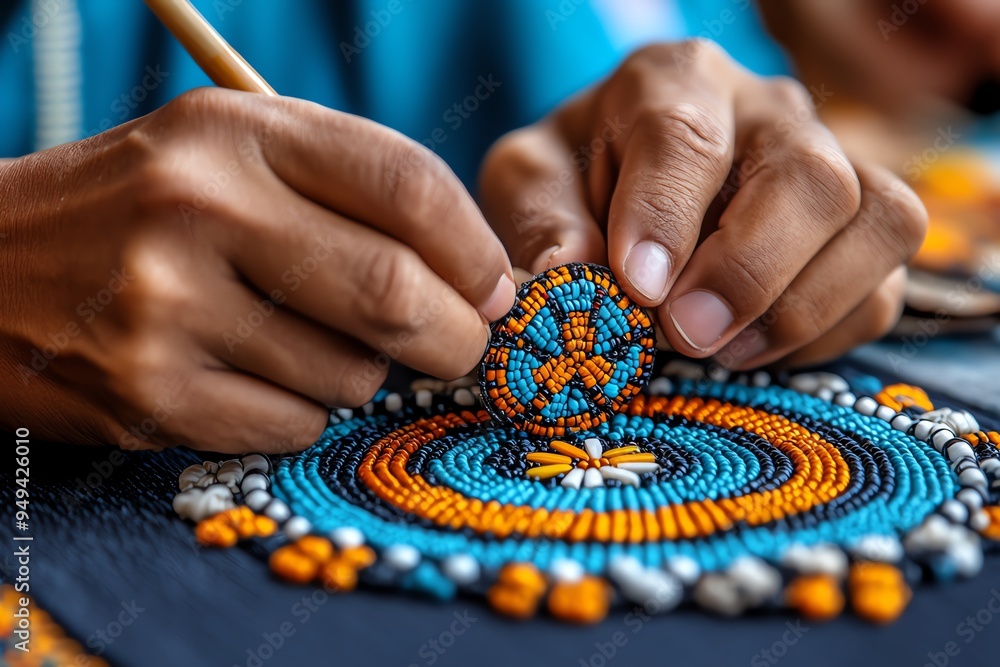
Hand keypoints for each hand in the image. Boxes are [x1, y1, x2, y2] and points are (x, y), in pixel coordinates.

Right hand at [0, 88, 513, 451]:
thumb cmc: (142, 209)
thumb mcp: (234, 156)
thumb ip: (351, 196)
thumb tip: (479, 279)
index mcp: (237, 131)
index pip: (407, 183)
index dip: (475, 248)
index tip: (494, 287)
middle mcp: (200, 209)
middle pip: (395, 290)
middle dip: (456, 335)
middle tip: (459, 345)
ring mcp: (168, 307)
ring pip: (350, 374)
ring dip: (364, 375)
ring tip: (312, 345)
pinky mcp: (148, 394)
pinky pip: (294, 425)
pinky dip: (304, 414)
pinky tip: (258, 380)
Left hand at [479, 41, 926, 369]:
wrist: (624, 181)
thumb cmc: (577, 179)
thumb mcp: (532, 183)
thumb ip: (544, 220)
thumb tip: (571, 276)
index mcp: (675, 82)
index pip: (685, 134)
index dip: (665, 216)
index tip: (638, 288)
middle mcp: (766, 112)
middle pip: (807, 177)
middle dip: (748, 271)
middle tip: (685, 333)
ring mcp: (829, 164)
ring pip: (877, 221)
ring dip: (800, 306)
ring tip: (719, 349)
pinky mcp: (859, 228)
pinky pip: (883, 286)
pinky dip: (825, 333)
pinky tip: (751, 348)